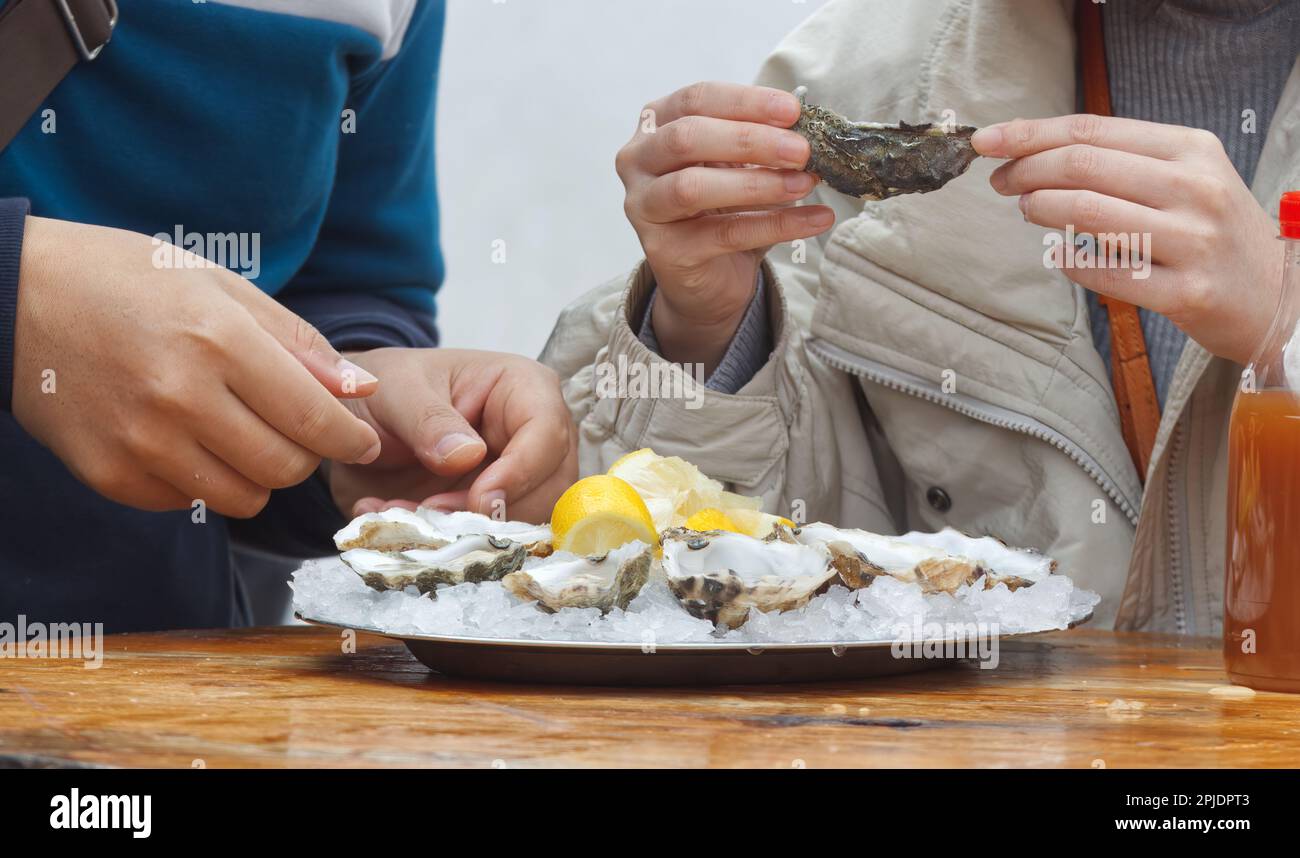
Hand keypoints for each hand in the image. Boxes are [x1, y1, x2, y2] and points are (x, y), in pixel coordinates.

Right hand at [12, 217, 381, 516]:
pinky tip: (188, 440)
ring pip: (243, 498)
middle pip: (285, 468)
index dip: (351, 438)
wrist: (16, 299)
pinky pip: (189, 503)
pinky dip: (204, 481)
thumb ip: (298, 343)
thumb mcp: (220, 286)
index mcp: (216, 340)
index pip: (313, 418)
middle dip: (307, 457)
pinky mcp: (109, 475)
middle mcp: (179, 397)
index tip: (365, 441)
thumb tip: (361, 389)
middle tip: (299, 433)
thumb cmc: (129, 281)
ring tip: (242, 433)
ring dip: (259, 475)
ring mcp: (140, 443)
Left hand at [328, 348, 576, 523]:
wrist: (359, 422)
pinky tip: (410, 524)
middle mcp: (533, 434)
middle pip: (551, 486)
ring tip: (413, 516)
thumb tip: (469, 456)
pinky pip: (495, 538)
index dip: (521, 471)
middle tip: (437, 516)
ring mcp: (520, 476)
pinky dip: (453, 542)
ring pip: (528, 521)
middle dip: (498, 512)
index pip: (547, 432)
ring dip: (472, 532)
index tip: (480, 499)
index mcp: (522, 388)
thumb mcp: (396, 391)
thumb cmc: (386, 388)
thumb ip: (429, 420)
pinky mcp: (497, 510)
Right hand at [616, 81, 835, 371]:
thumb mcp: (739, 164)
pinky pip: (724, 233)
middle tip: (801, 150)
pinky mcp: (663, 251)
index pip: (695, 99)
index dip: (745, 102)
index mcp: (654, 126)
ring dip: (758, 183)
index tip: (793, 111)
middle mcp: (637, 163)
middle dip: (750, 140)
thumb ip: (760, 140)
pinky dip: (777, 225)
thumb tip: (805, 127)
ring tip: (805, 183)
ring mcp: (643, 208)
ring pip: (693, 187)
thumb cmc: (723, 207)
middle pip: (687, 137)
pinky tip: (815, 219)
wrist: (709, 276)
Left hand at [975, 115, 1284, 363]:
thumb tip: (1038, 154)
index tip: (986, 141)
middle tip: (1000, 182)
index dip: (1029, 134)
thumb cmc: (1212, 231)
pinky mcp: (1186, 292)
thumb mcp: (1184, 177)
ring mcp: (1193, 240)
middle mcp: (1194, 188)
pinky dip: (1069, 262)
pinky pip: (1107, 272)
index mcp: (1190, 149)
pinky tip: (1056, 256)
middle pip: (1083, 165)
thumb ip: (1121, 162)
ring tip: (1025, 210)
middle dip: (1025, 170)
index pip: (1091, 129)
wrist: (1277, 294)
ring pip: (1089, 213)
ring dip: (1040, 209)